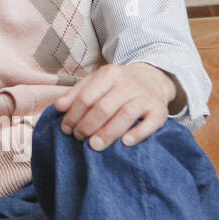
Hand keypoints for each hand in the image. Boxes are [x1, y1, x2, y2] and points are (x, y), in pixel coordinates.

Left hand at [55, 62, 178, 149]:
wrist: (152, 78)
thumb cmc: (117, 84)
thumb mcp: (96, 81)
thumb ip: (76, 93)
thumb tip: (58, 107)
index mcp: (109, 74)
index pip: (86, 97)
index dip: (73, 115)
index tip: (66, 129)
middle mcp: (128, 84)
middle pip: (104, 108)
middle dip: (87, 126)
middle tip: (79, 138)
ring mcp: (145, 97)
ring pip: (125, 116)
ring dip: (107, 133)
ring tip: (94, 145)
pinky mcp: (160, 110)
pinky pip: (150, 124)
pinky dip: (138, 134)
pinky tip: (125, 143)